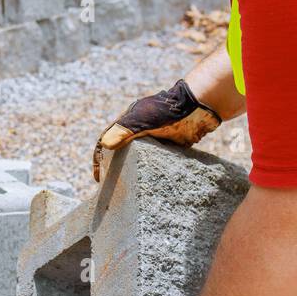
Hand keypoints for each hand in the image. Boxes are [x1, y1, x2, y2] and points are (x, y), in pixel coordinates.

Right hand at [92, 79, 221, 180]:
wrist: (198, 106)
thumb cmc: (166, 110)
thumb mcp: (140, 121)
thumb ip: (123, 131)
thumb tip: (104, 145)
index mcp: (129, 121)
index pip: (107, 140)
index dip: (99, 159)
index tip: (98, 177)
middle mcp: (140, 129)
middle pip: (122, 150)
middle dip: (115, 167)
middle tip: (113, 186)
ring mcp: (157, 137)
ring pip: (141, 156)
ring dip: (135, 170)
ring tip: (131, 189)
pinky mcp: (172, 144)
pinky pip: (160, 159)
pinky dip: (155, 170)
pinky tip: (154, 182)